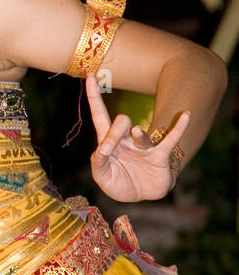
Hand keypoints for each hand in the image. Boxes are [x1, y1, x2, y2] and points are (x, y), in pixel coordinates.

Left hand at [85, 74, 188, 201]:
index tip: (90, 78)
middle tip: (108, 152)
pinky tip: (185, 115)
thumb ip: (98, 163)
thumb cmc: (120, 183)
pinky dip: (179, 128)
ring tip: (136, 133)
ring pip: (140, 133)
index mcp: (109, 142)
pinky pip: (171, 138)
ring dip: (138, 135)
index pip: (100, 115)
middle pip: (120, 122)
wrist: (141, 196)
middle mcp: (127, 139)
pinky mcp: (160, 155)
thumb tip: (101, 150)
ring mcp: (144, 146)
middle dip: (112, 135)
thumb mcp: (102, 177)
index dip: (94, 97)